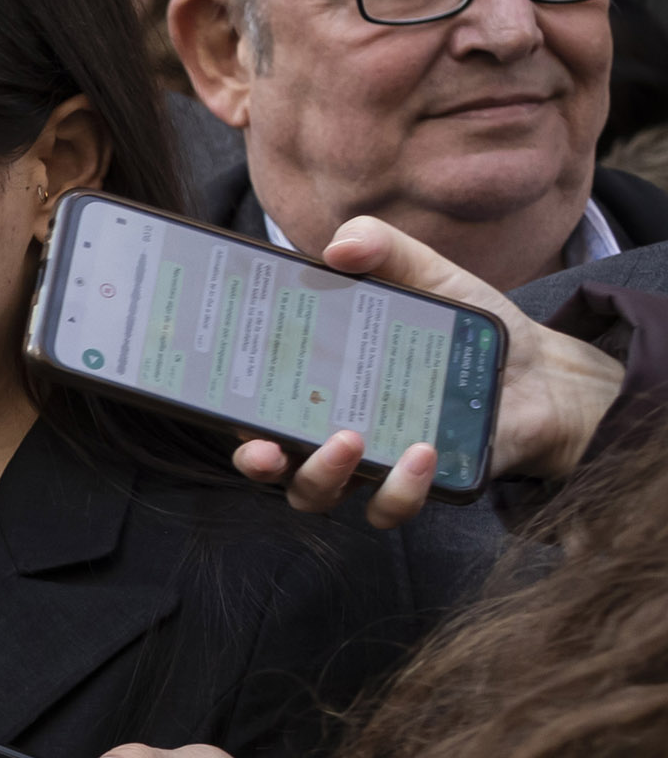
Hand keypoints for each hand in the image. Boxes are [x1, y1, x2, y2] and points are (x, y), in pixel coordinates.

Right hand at [230, 217, 619, 523]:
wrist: (544, 373)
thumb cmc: (466, 328)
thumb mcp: (425, 274)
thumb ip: (383, 248)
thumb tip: (338, 247)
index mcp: (315, 382)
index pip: (252, 399)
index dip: (224, 403)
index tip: (213, 394)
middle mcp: (327, 431)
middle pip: (269, 462)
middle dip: (254, 461)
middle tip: (263, 447)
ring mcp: (368, 466)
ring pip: (315, 495)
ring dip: (321, 475)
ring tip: (350, 440)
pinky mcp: (415, 488)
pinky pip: (387, 509)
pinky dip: (398, 490)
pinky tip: (422, 453)